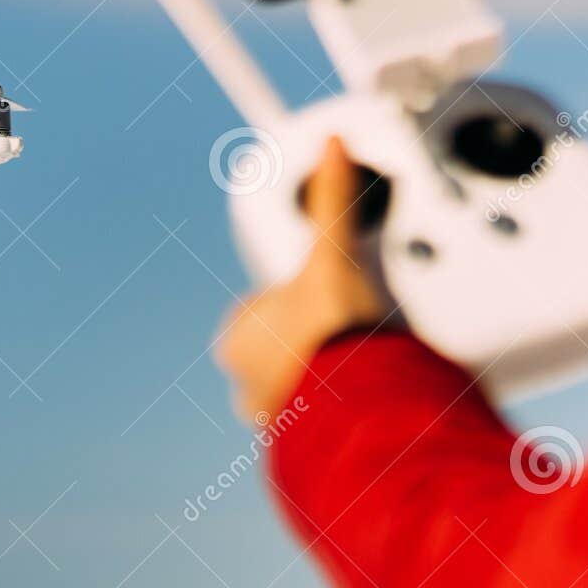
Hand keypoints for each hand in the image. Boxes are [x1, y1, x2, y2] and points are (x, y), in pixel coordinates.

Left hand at [214, 136, 387, 420]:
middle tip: (342, 335)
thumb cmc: (330, 331)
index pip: (262, 311)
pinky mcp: (293, 441)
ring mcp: (265, 411)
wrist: (351, 404)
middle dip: (304, 343)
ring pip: (289, 388)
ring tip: (349, 372)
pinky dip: (326, 414)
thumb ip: (332, 200)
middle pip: (275, 350)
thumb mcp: (331, 256)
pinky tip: (349, 407)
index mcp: (236, 335)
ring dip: (314, 381)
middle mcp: (242, 378)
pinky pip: (309, 421)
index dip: (296, 302)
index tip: (323, 303)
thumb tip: (331, 146)